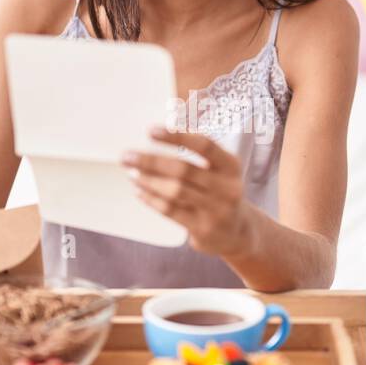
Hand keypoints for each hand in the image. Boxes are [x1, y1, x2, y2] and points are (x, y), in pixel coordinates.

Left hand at [122, 126, 253, 257]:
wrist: (238, 233)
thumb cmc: (220, 193)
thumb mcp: (220, 171)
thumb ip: (197, 155)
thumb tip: (157, 136)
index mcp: (231, 165)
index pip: (204, 145)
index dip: (177, 136)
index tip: (151, 131)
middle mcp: (228, 187)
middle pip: (184, 169)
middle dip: (151, 161)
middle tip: (127, 157)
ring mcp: (216, 210)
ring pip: (175, 190)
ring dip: (149, 181)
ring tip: (132, 174)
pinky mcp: (203, 229)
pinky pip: (171, 211)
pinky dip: (152, 200)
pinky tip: (140, 192)